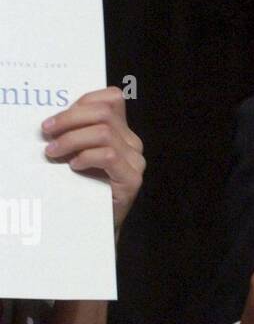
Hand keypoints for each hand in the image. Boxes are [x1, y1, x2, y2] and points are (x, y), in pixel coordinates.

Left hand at [41, 86, 144, 234]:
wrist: (95, 225)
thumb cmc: (84, 187)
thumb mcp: (79, 152)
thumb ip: (78, 132)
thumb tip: (54, 121)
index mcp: (123, 132)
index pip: (111, 98)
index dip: (81, 102)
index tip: (54, 121)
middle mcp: (133, 144)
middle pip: (103, 112)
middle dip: (69, 119)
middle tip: (47, 133)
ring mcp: (135, 162)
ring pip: (104, 132)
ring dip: (72, 139)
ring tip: (54, 152)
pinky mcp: (132, 180)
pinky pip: (108, 155)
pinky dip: (86, 157)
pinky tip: (74, 166)